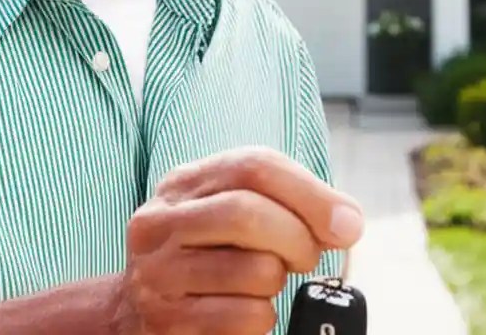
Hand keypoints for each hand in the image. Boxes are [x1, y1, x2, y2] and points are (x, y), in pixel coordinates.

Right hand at [112, 147, 364, 333]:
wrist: (137, 312)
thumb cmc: (208, 258)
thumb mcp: (236, 216)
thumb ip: (290, 204)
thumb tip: (347, 221)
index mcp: (183, 184)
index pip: (254, 166)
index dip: (311, 194)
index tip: (348, 224)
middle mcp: (160, 222)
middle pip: (248, 213)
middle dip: (298, 239)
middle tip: (307, 258)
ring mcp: (157, 273)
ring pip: (254, 270)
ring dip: (277, 283)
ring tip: (263, 284)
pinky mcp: (165, 321)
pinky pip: (245, 317)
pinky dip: (263, 318)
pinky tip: (245, 312)